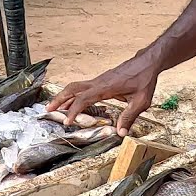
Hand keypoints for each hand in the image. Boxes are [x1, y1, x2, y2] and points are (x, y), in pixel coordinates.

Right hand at [45, 57, 159, 135]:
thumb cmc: (144, 80)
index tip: (67, 122)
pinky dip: (74, 95)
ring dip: (64, 96)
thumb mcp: (141, 101)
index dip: (74, 111)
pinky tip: (73, 103)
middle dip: (59, 99)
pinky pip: (83, 88)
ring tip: (55, 108)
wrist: (147, 63)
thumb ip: (129, 117)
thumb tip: (121, 133)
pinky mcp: (101, 81)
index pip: (83, 99)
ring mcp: (99, 80)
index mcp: (105, 87)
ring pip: (76, 87)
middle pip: (72, 88)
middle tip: (48, 110)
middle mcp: (99, 82)